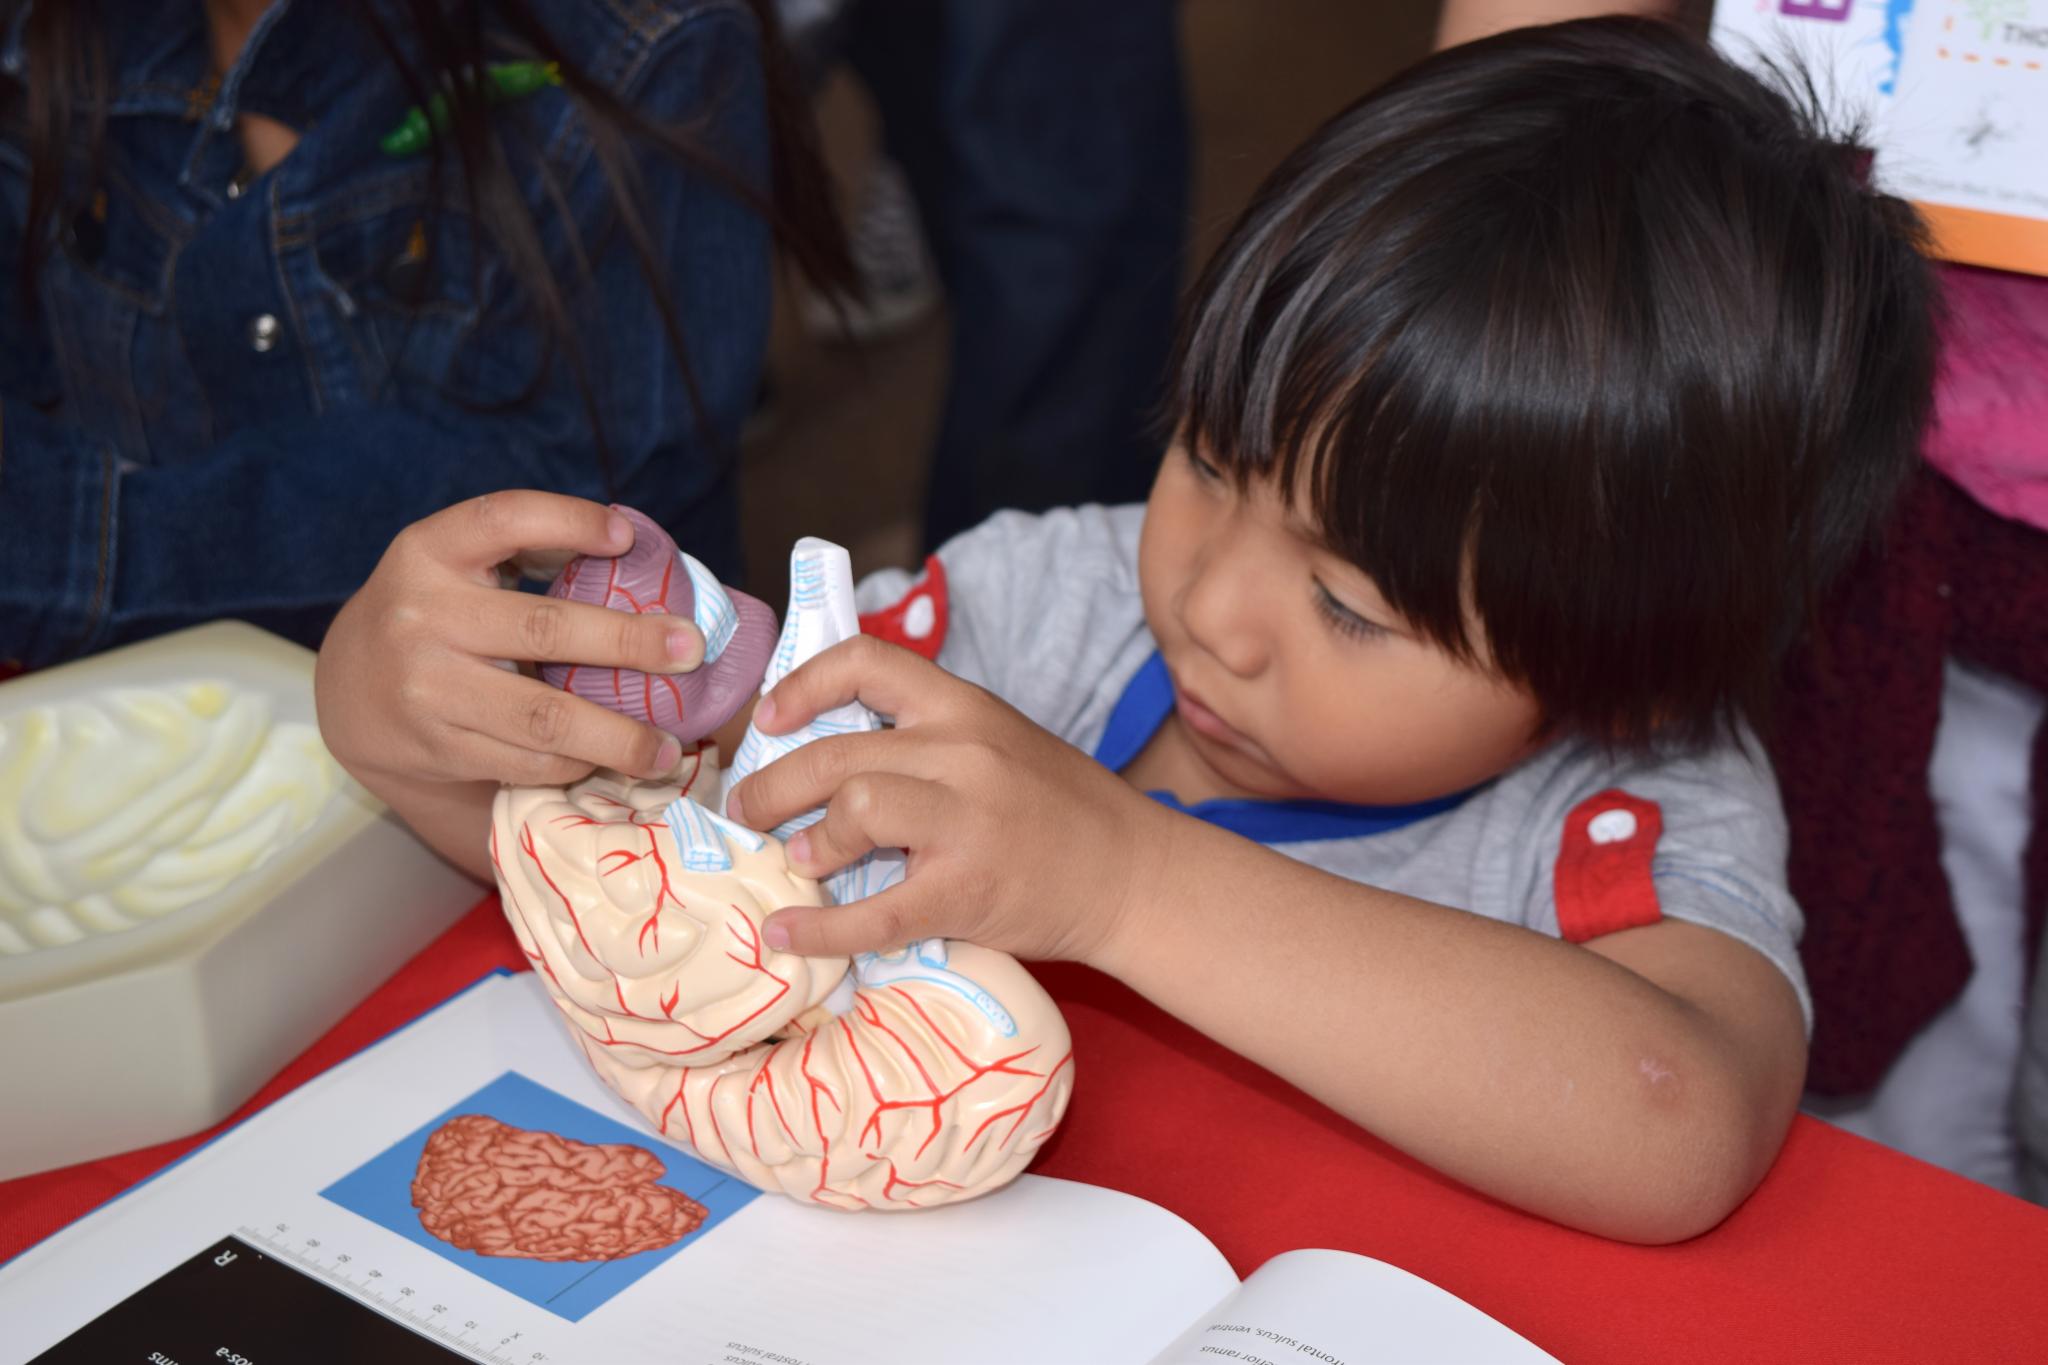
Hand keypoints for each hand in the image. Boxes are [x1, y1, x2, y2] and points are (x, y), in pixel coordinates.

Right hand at [316, 491, 705, 791]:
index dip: (568, 521)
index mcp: (430, 551)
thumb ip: (528, 552)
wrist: (351, 690)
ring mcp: (427, 686)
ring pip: (543, 717)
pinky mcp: (438, 746)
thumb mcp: (458, 566)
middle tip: (690, 649)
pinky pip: (527, 759)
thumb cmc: (436, 613)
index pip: (504, 518)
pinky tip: (613, 760)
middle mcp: (421, 614)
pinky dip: (579, 761)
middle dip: (629, 642)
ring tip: (668, 747)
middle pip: (545, 630)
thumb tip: (638, 556)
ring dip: (619, 736)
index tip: (628, 536)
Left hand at [724, 635, 1170, 964]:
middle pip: (837, 751)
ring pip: (855, 806)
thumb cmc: (1060, 808)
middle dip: (773, 784)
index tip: (770, 718)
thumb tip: (825, 751)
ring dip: (808, 842)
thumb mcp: (999, 741)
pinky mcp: (967, 891)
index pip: (866, 661)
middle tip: (749, 811)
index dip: (801, 685)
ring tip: (798, 863)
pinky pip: (873, 912)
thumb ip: (927, 737)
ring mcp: (967, 821)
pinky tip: (788, 935)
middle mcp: (964, 751)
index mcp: (965, 706)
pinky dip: (819, 928)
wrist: (1132, 873)